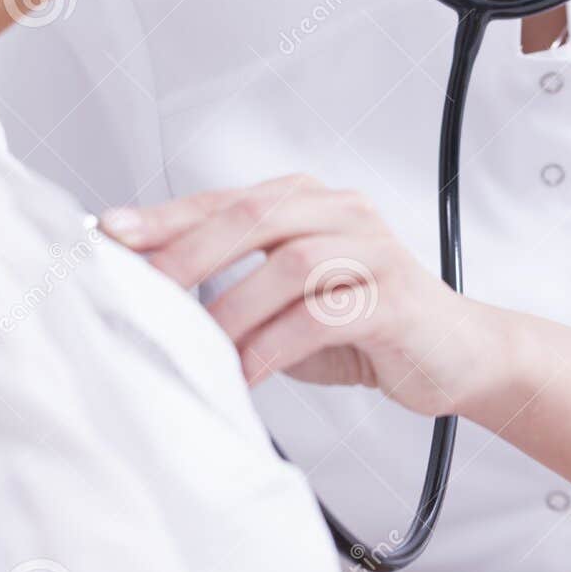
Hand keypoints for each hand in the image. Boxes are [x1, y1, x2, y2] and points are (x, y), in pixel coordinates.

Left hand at [99, 176, 505, 414]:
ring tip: (202, 350)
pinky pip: (326, 313)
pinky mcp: (397, 298)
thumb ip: (238, 293)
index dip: (165, 217)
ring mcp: (374, 251)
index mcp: (311, 203)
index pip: (225, 200)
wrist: (461, 356)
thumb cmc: (370, 328)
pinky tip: (251, 371)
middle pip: (253, 216)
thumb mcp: (291, 304)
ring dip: (234, 310)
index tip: (109, 236)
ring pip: (290, 262)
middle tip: (144, 294)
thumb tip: (154, 305)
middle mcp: (342, 213)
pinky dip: (278, 344)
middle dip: (188, 253)